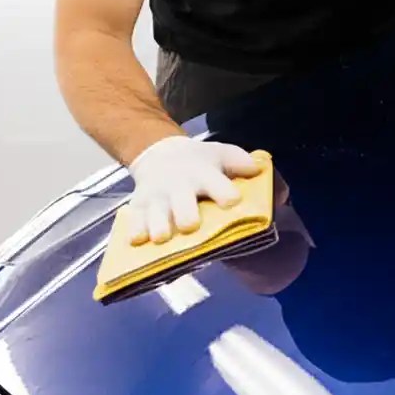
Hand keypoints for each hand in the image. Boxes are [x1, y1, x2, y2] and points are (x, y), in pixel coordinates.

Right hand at [127, 136, 261, 244]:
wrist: (159, 153)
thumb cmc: (200, 160)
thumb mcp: (222, 154)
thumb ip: (243, 163)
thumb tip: (260, 171)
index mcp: (204, 174)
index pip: (217, 185)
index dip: (224, 193)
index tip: (231, 202)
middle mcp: (179, 187)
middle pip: (183, 205)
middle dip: (186, 217)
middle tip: (190, 225)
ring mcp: (157, 199)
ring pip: (156, 216)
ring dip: (160, 227)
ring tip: (162, 237)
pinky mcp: (139, 207)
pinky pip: (135, 221)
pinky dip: (136, 231)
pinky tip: (138, 240)